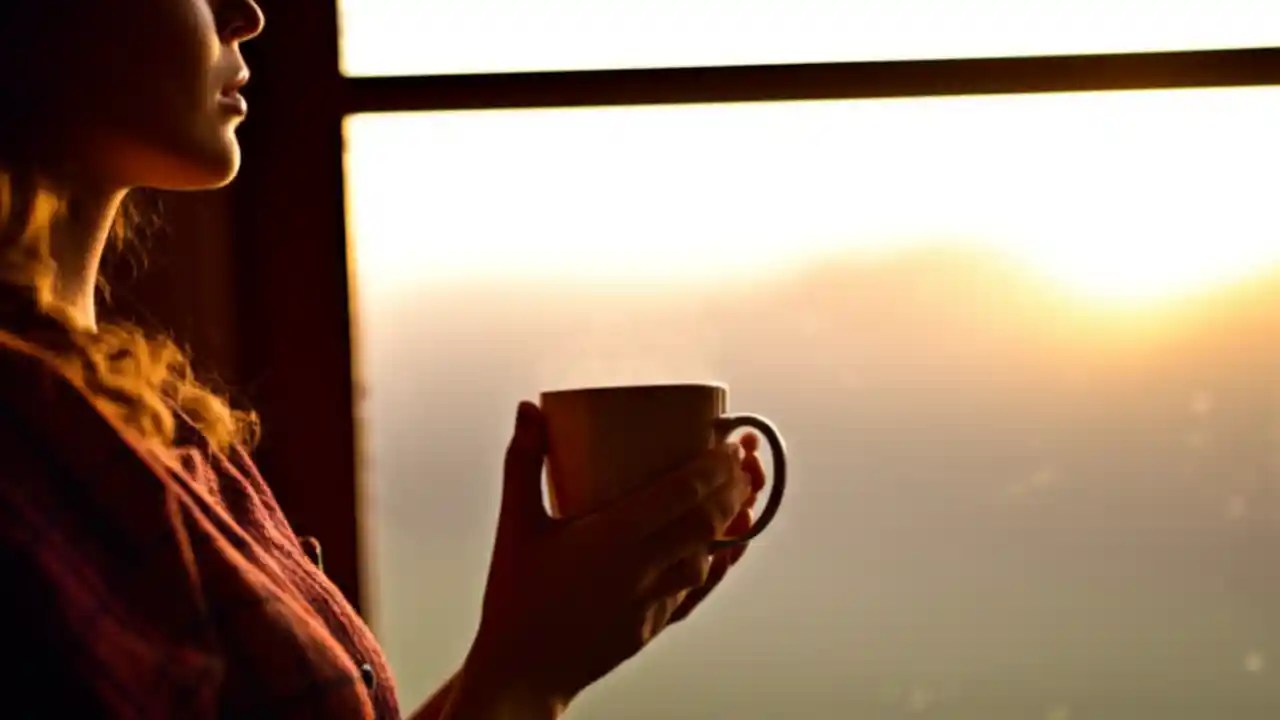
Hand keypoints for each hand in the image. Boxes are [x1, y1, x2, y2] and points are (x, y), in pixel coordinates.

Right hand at [459, 401, 756, 712]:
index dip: (713, 466)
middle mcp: (639, 569)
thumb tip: (529, 410)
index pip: (680, 494)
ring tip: (742, 494)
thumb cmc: (514, 599)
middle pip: (706, 522)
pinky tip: (728, 548)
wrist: (521, 674)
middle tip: (744, 460)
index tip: (728, 443)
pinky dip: (719, 565)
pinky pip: (698, 590)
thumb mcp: (514, 525)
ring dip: (731, 524)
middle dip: (733, 488)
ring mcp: (651, 601)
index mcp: (610, 538)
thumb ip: (522, 463)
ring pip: (708, 558)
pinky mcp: (654, 626)